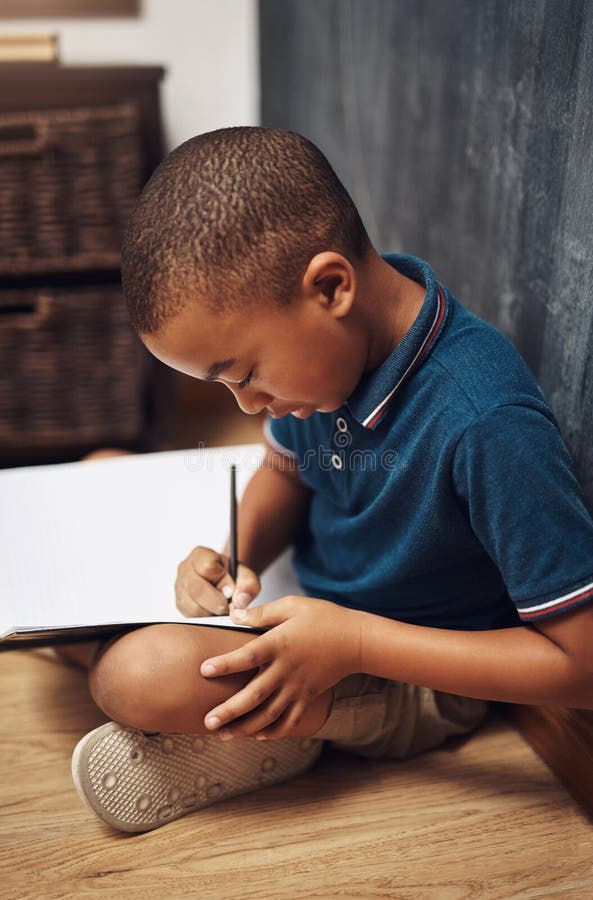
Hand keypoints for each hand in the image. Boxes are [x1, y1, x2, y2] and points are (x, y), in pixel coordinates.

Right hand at [175, 545, 259, 616]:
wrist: (226, 582)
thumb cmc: (233, 576)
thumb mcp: (245, 575)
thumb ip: (248, 585)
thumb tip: (240, 601)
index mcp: (200, 555)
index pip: (207, 567)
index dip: (222, 580)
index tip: (231, 589)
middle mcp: (185, 568)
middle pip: (197, 589)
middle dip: (217, 602)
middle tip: (228, 606)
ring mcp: (179, 586)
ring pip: (193, 606)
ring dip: (211, 612)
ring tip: (222, 608)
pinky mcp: (179, 604)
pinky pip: (190, 616)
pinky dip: (205, 618)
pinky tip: (213, 612)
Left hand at [200, 595, 361, 738]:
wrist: (355, 640)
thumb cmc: (322, 618)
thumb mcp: (292, 606)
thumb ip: (262, 612)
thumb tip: (234, 615)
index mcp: (280, 644)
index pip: (247, 656)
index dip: (226, 664)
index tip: (204, 670)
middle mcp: (287, 669)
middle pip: (254, 695)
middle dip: (230, 710)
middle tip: (207, 722)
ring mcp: (298, 687)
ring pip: (269, 714)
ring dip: (245, 727)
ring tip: (224, 735)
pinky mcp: (308, 697)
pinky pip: (290, 720)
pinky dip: (274, 731)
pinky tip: (258, 736)